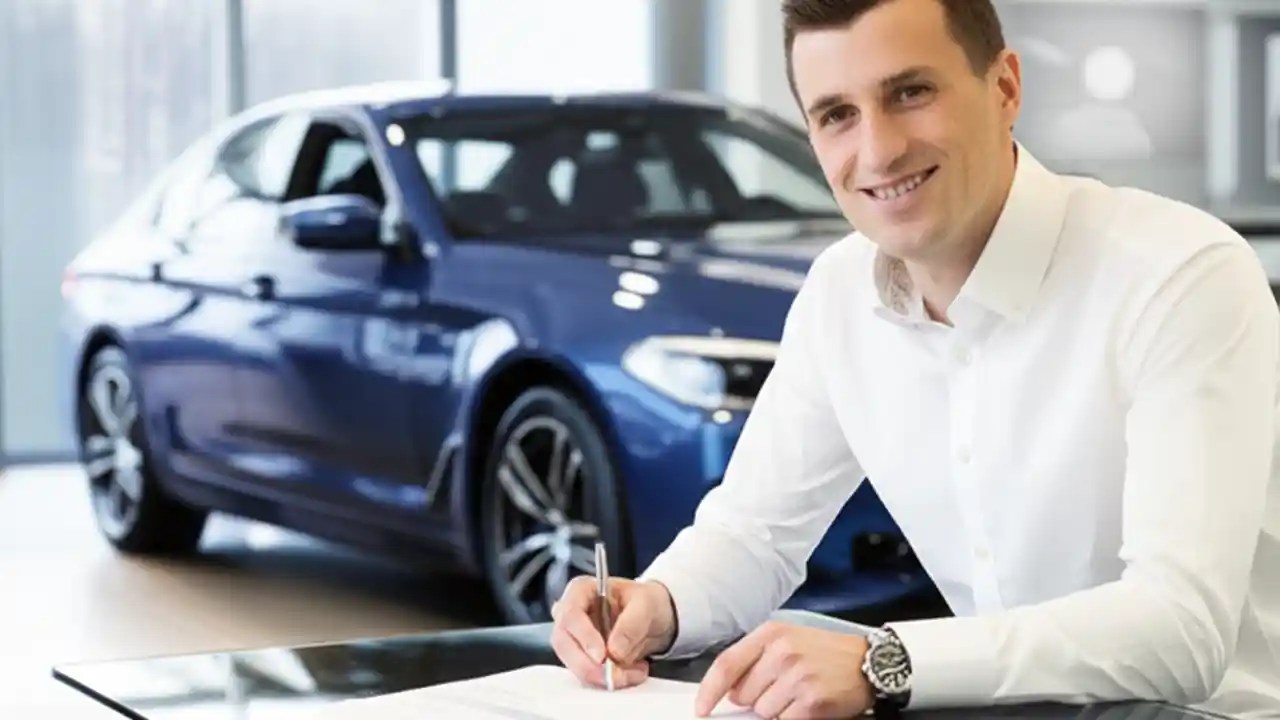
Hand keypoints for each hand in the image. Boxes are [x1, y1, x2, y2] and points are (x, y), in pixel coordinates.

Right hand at [550, 575, 676, 689]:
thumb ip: (631, 624)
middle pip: (564, 643)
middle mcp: (571, 614)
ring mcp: (574, 639)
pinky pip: (587, 676)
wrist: (655, 620)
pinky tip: (631, 674)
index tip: (601, 656)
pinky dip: (609, 681)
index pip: (570, 614)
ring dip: (603, 676)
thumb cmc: (647, 602)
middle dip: (589, 665)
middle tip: (614, 675)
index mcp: (581, 590)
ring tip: (635, 671)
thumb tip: (614, 651)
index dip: (583, 637)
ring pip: (574, 664)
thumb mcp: (647, 604)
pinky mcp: (583, 659)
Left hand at [694, 621, 874, 718]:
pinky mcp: (812, 701)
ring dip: (777, 710)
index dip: (709, 690)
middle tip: (781, 689)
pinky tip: (808, 705)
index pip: (726, 664)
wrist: (870, 661)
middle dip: (755, 699)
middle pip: (742, 694)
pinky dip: (792, 718)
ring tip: (799, 694)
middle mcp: (782, 652)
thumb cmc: (826, 652)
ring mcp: (797, 677)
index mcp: (771, 634)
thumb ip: (755, 659)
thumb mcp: (788, 640)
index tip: (702, 707)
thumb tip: (727, 691)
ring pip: (762, 711)